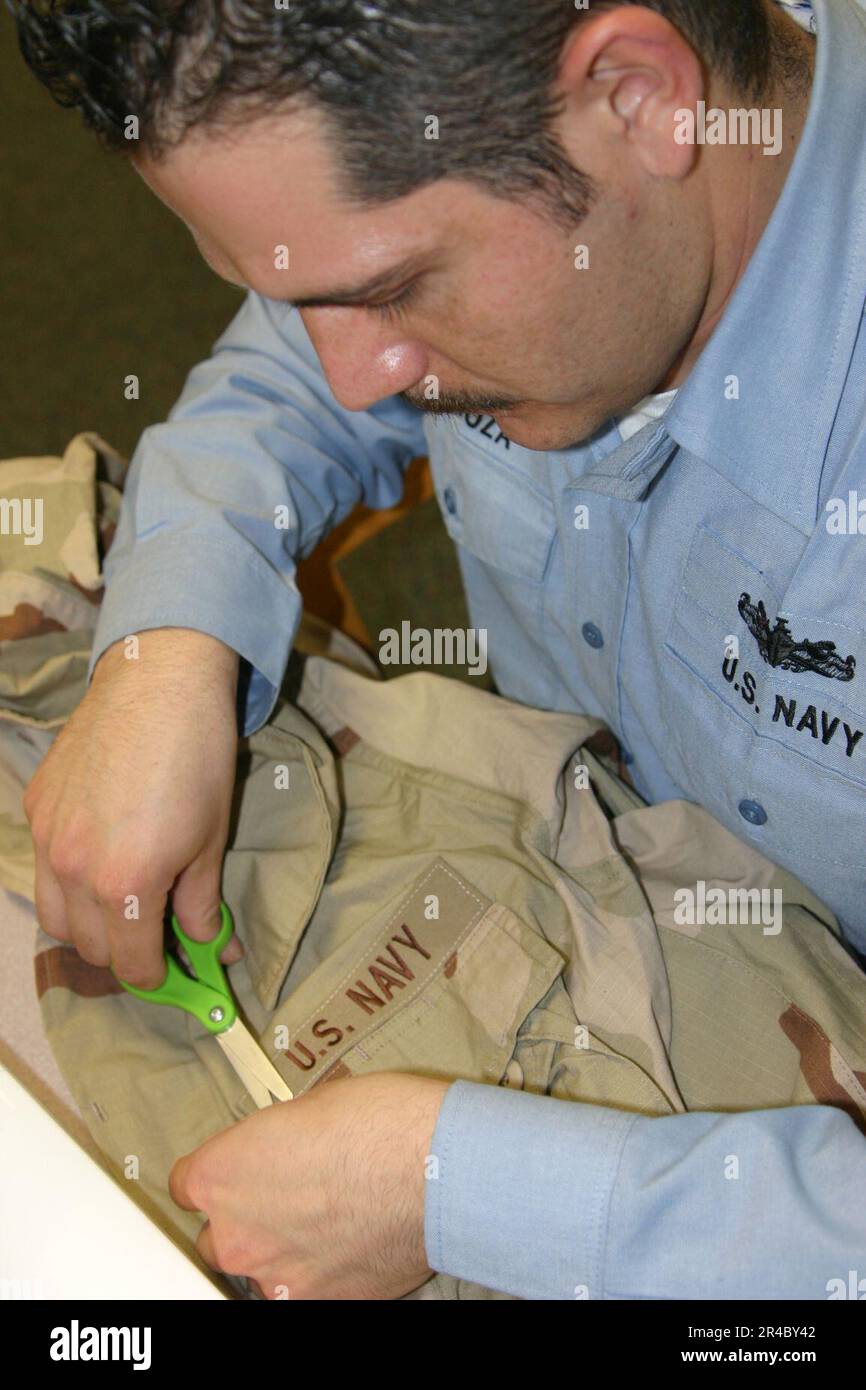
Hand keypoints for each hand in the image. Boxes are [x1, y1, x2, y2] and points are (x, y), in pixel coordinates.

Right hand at [23, 627, 242, 987]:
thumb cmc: (198, 759)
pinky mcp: (35, 806)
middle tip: (158, 932)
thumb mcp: (210, 838)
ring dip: (88, 923)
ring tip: (125, 902)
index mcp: (125, 884)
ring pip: (55, 915)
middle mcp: (75, 869)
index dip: (158, 977)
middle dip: (126, 952)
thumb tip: (215, 947)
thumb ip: (203, 903)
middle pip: (90, 947)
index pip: (132, 964)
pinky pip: (43, 866)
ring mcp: (47, 837)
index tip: (176, 972)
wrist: (159, 683)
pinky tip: (100, 854)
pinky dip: (67, 878)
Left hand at [170, 1072, 450, 1299]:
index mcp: (220, 1175)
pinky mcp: (316, 1303)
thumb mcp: (307, 1108)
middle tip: (290, 1198)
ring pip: (260, 1270)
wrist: (433, 1170)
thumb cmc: (377, 1124)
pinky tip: (347, 1244)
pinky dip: (317, 1273)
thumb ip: (273, 1143)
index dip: (218, 1175)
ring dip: (281, 1251)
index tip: (238, 1173)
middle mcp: (234, 1233)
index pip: (186, 1186)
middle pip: (217, 1236)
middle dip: (246, 1219)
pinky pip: (300, 1291)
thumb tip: (279, 1155)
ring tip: (326, 1223)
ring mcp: (274, 1277)